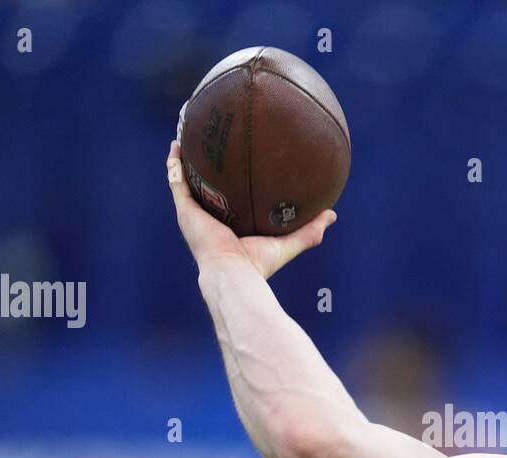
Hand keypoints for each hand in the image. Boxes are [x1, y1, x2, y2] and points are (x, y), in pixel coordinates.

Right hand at [165, 140, 335, 277]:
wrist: (234, 272)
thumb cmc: (259, 264)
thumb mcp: (288, 243)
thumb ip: (310, 230)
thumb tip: (332, 214)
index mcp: (228, 226)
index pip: (228, 201)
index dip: (229, 184)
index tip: (236, 165)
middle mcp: (208, 219)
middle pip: (203, 187)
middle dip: (204, 168)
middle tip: (210, 143)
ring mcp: (193, 214)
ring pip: (184, 181)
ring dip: (184, 159)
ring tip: (186, 135)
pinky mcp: (185, 210)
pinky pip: (176, 181)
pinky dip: (175, 163)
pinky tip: (178, 144)